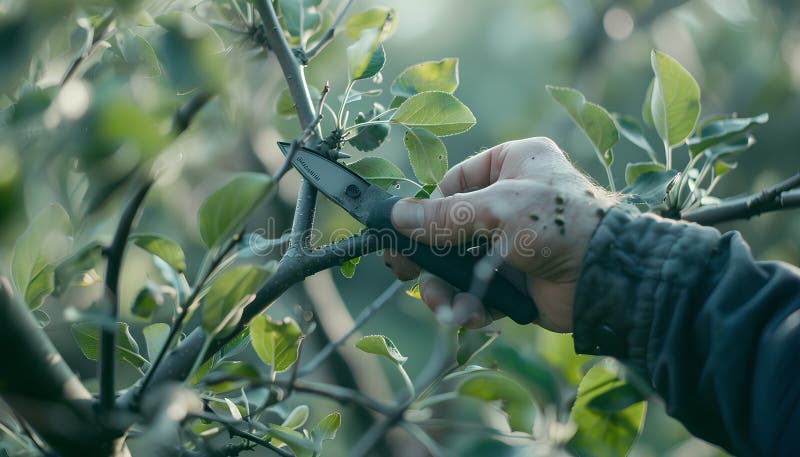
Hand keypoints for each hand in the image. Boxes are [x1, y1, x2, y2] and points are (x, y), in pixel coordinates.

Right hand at [383, 137, 615, 331]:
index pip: (456, 181)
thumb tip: (396, 216)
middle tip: (404, 271)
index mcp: (514, 163)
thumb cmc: (559, 224)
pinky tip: (466, 314)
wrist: (608, 278)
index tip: (407, 232)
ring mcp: (514, 242)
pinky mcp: (517, 279)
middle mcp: (512, 199)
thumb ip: (445, 216)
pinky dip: (469, 304)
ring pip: (461, 263)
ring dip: (445, 286)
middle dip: (431, 255)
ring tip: (440, 304)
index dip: (430, 207)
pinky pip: (479, 290)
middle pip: (452, 226)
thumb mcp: (498, 209)